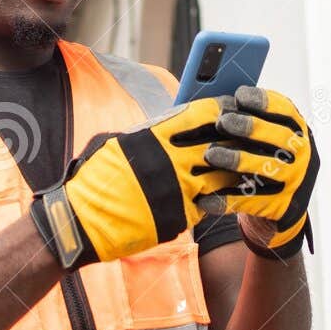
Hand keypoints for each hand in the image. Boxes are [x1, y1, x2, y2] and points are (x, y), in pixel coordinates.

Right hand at [28, 96, 238, 266]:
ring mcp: (179, 190)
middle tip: (247, 132)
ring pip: (222, 173)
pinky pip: (211, 202)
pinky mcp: (182, 216)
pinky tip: (227, 191)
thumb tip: (167, 122)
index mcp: (154, 136)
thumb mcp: (114, 143)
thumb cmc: (94, 179)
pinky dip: (220, 195)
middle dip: (236, 136)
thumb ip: (145, 132)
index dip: (222, 109)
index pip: (201, 114)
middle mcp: (171, 160)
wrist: (83, 222)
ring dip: (234, 167)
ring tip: (243, 162)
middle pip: (219, 142)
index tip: (232, 106)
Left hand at [195, 86, 317, 258]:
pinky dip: (226, 199)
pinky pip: (250, 200)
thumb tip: (222, 104)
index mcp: (299, 131)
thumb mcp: (272, 136)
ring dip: (236, 160)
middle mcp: (301, 155)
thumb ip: (255, 120)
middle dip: (249, 127)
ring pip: (265, 169)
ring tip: (210, 153)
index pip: (286, 111)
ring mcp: (292, 181)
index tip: (239, 96)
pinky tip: (204, 197)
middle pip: (279, 138)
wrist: (286, 204)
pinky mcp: (279, 205)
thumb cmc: (269, 158)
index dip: (263, 102)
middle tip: (222, 121)